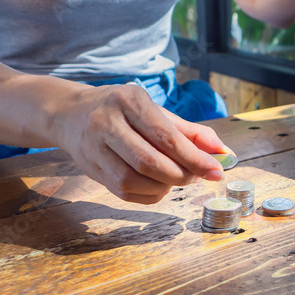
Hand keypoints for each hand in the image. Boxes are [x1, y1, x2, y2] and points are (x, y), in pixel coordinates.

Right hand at [53, 84, 229, 203]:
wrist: (70, 114)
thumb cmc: (123, 111)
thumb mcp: (156, 111)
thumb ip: (191, 132)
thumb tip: (224, 152)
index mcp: (129, 101)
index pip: (166, 136)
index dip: (194, 158)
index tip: (216, 171)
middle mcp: (106, 122)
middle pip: (149, 161)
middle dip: (181, 175)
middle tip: (197, 176)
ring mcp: (93, 147)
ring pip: (134, 180)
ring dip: (165, 187)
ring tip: (178, 178)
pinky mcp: (90, 169)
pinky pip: (124, 192)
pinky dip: (150, 194)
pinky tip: (160, 186)